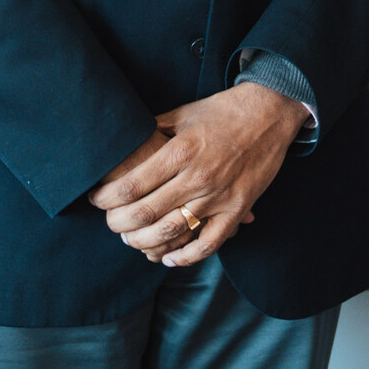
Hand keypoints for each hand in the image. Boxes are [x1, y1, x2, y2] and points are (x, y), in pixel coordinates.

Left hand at [88, 83, 306, 267]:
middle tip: (111, 222)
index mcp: (180, 151)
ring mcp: (219, 196)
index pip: (131, 186)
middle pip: (144, 213)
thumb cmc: (223, 110)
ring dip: (144, 242)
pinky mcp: (238, 208)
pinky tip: (170, 257)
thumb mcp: (183, 113)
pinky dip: (187, 256)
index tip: (97, 200)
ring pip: (172, 232)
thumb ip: (153, 130)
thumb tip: (124, 138)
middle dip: (118, 224)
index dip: (106, 199)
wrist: (271, 112)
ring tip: (132, 239)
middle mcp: (197, 177)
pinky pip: (209, 243)